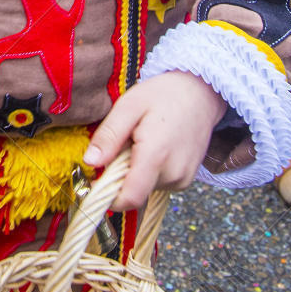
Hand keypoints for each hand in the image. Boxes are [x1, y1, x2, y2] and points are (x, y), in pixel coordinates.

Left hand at [81, 72, 227, 210]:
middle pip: (134, 192)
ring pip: (145, 188)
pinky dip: (150, 171)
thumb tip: (90, 162)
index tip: (96, 180)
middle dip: (120, 175)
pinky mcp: (186, 180)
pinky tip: (156, 148)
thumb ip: (109, 135)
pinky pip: (158, 184)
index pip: (130, 198)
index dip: (108, 196)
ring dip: (136, 172)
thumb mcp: (128, 106)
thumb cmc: (163, 95)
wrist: (200, 94)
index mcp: (156, 155)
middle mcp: (173, 173)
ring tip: (142, 143)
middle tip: (124, 144)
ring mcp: (183, 179)